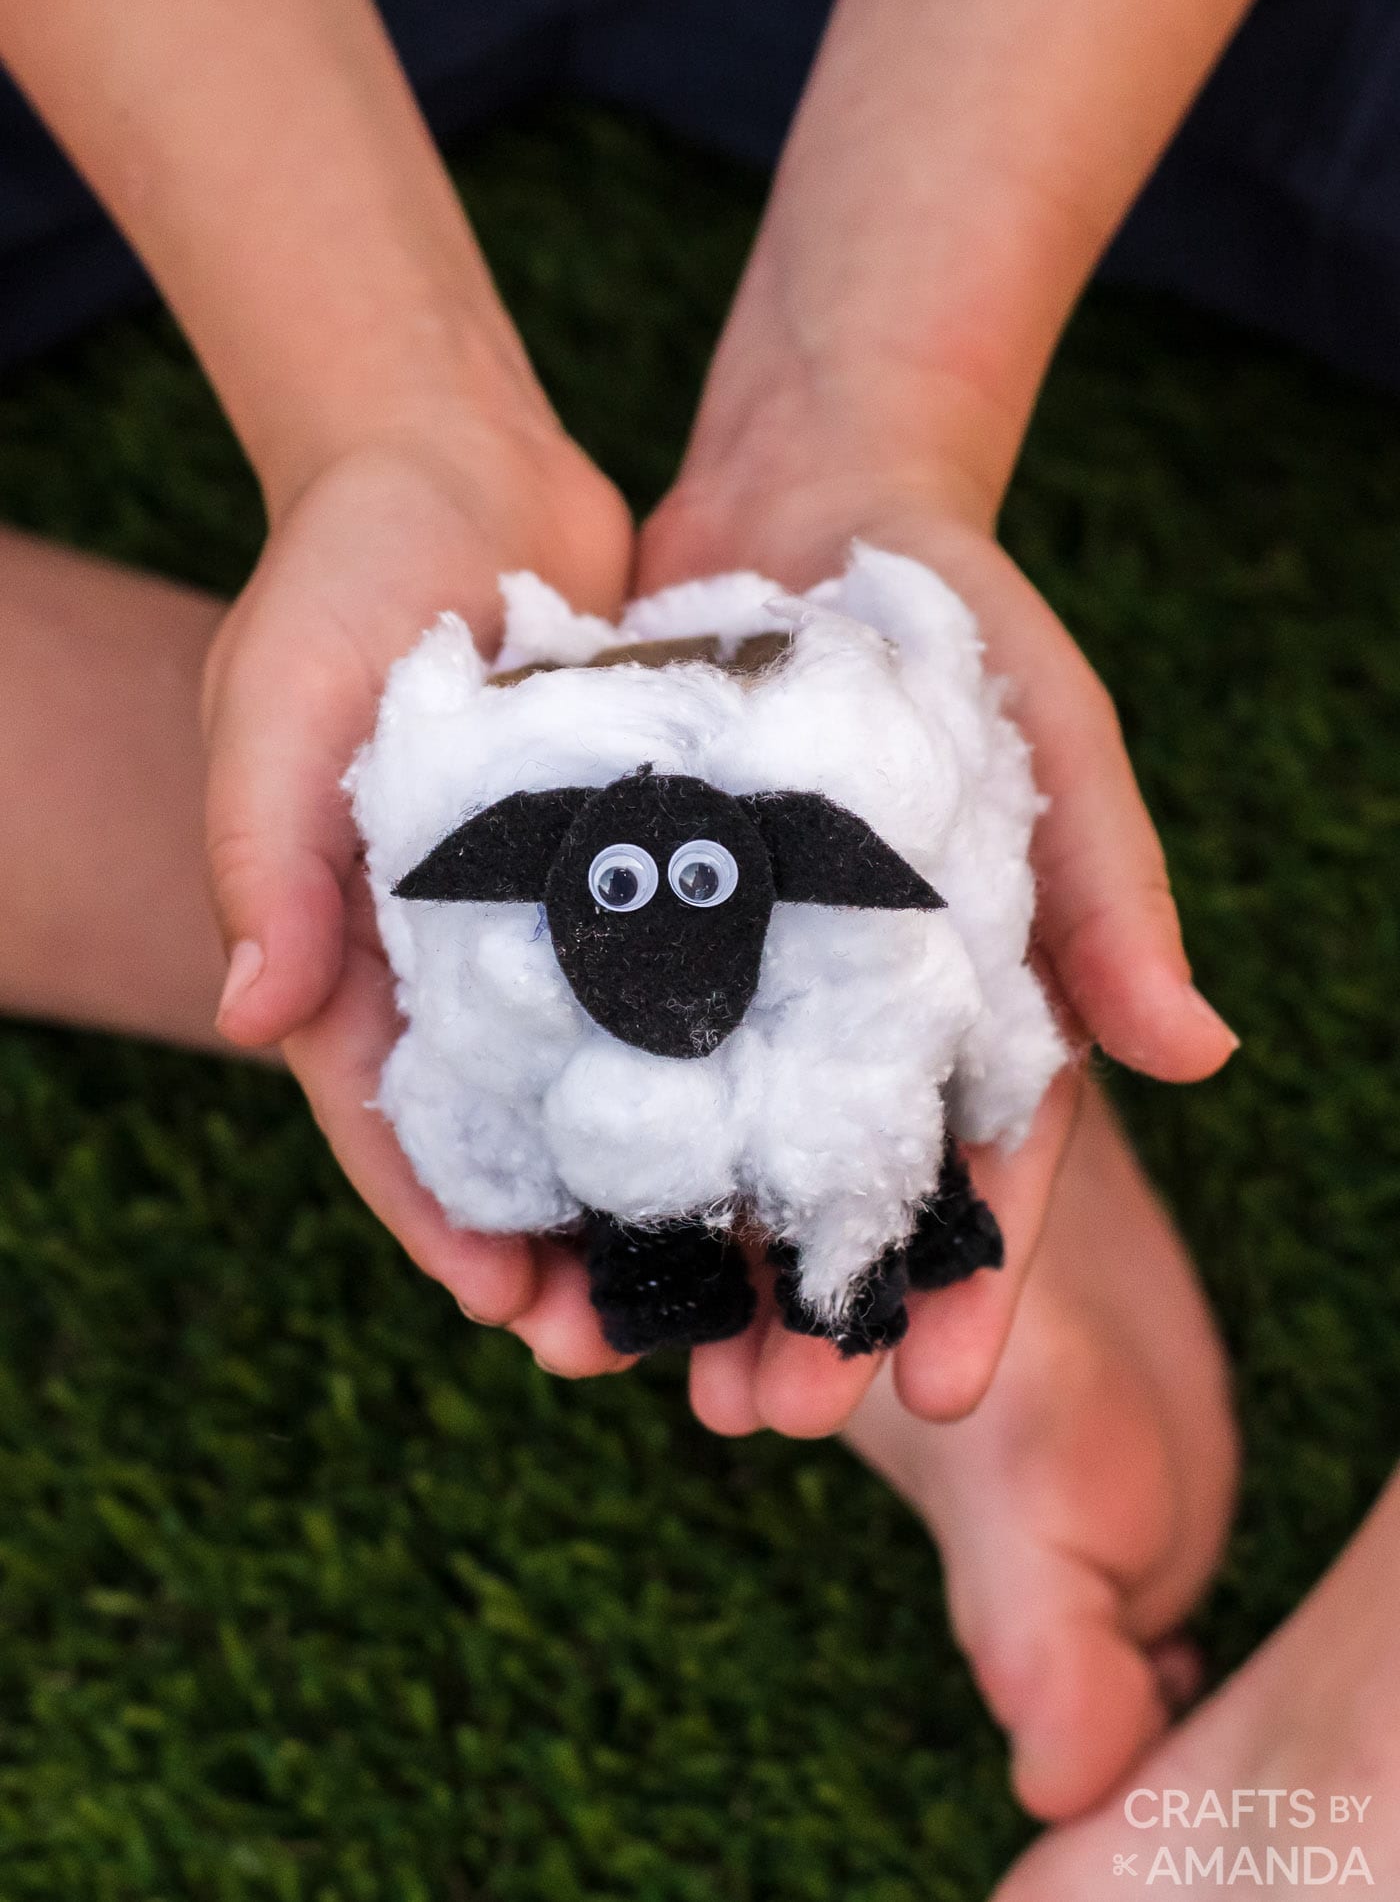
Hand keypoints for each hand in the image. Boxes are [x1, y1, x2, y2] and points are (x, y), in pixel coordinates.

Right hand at [203, 421, 650, 1370]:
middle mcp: (458, 956)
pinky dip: (729, 1051)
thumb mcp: (279, 703)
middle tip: (636, 1346)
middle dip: (562, 1245)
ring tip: (732, 1279)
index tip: (505, 1312)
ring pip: (612, 1080)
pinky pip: (690, 974)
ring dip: (660, 1182)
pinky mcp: (641, 854)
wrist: (448, 460)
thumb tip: (254, 1019)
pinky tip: (797, 1124)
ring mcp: (555, 911)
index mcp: (351, 950)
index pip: (388, 1118)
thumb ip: (266, 855)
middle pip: (511, 1136)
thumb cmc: (334, 578)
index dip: (438, 1223)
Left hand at [634, 441, 1237, 1437]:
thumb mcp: (1053, 735)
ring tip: (644, 1376)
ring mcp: (748, 983)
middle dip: (811, 1321)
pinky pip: (616, 1064)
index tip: (943, 1396)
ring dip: (692, 1276)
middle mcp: (858, 1017)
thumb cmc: (959, 623)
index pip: (985, 1170)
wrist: (803, 503)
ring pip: (722, 1166)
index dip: (973, 1284)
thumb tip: (1198, 1054)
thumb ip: (1111, 890)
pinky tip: (547, 1235)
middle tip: (763, 1420)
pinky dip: (592, 1153)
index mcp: (976, 997)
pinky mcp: (644, 936)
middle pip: (839, 1203)